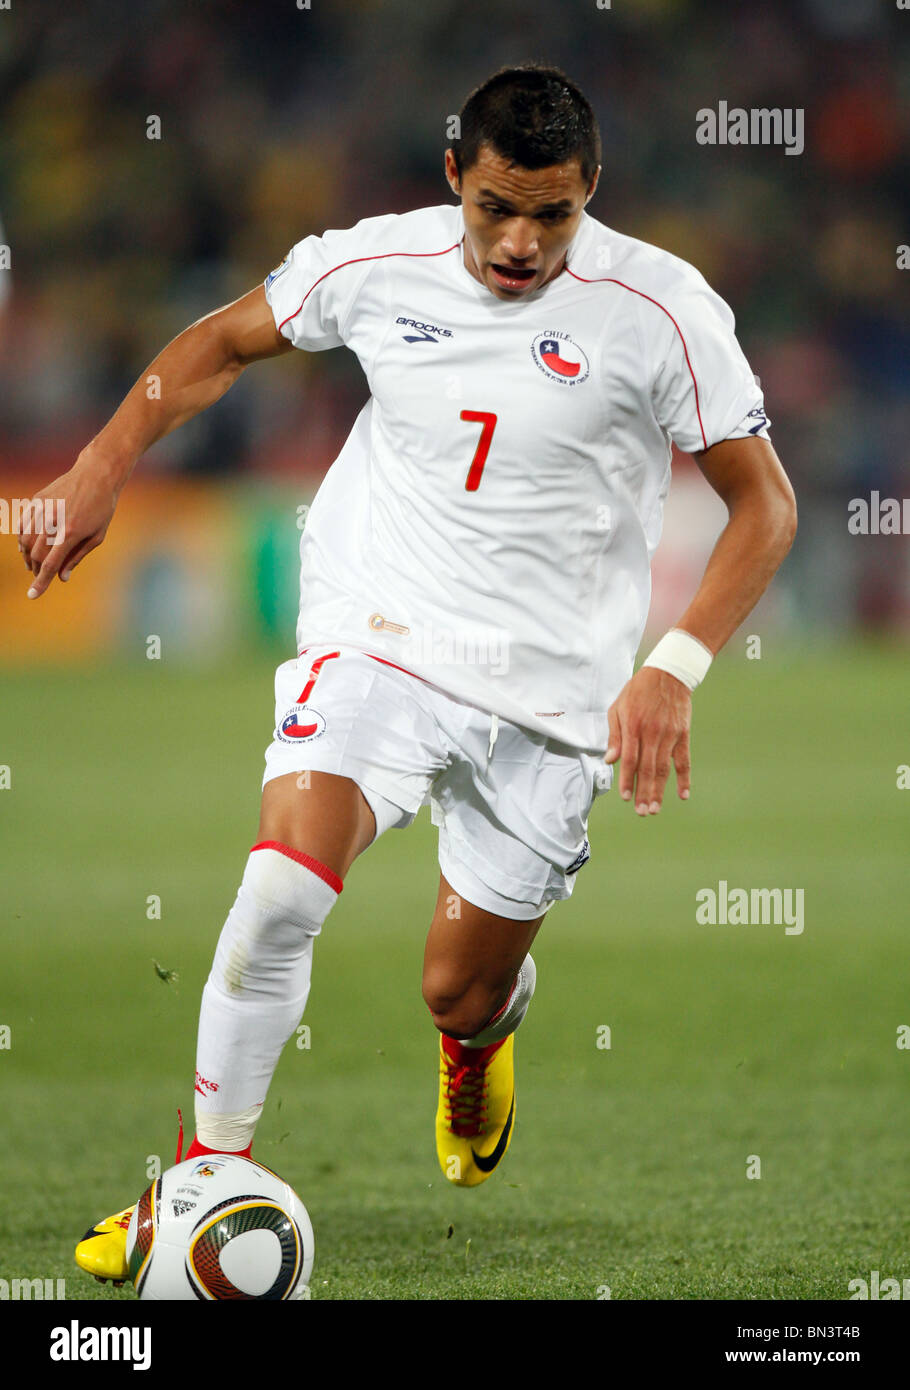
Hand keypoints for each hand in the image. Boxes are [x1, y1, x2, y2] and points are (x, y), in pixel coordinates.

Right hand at [16, 451, 119, 598]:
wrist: (95, 475)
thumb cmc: (102, 508)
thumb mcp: (97, 536)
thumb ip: (77, 557)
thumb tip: (62, 578)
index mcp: (71, 532)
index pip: (50, 564)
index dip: (41, 582)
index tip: (32, 596)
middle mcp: (53, 521)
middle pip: (35, 554)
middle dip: (35, 569)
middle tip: (39, 576)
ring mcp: (43, 509)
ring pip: (25, 540)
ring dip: (26, 555)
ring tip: (32, 562)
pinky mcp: (37, 500)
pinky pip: (22, 524)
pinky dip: (22, 537)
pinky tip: (28, 544)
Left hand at [604, 667, 691, 815]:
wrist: (669, 674)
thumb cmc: (638, 691)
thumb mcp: (618, 708)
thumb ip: (614, 735)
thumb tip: (610, 760)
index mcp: (633, 727)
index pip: (629, 759)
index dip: (627, 780)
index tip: (625, 797)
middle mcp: (652, 733)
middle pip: (647, 768)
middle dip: (643, 792)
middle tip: (641, 812)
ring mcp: (669, 735)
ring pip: (664, 768)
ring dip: (659, 791)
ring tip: (654, 809)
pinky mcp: (683, 735)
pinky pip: (684, 760)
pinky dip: (684, 778)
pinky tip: (683, 795)